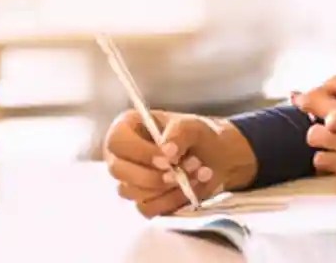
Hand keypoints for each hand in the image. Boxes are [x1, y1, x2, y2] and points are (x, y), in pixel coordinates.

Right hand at [102, 109, 256, 217]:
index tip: (168, 159)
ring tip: (199, 171)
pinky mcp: (142, 201)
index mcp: (128, 128)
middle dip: (155, 173)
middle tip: (189, 166)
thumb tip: (167, 151)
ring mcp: (129, 180)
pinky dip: (171, 201)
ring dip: (168, 186)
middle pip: (119, 170)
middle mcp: (122, 155)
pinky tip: (191, 189)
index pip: (117, 141)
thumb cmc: (200, 136)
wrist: (218, 158)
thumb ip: (180, 133)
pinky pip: (146, 208)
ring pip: (133, 191)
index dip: (140, 152)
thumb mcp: (194, 126)